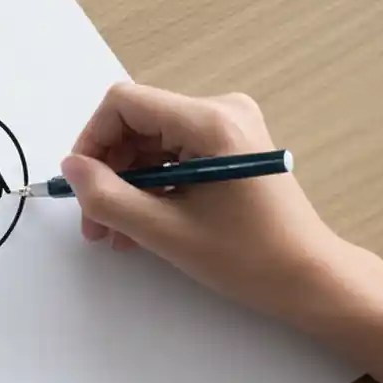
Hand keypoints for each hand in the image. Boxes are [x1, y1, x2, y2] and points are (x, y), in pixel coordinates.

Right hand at [61, 83, 359, 323]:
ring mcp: (229, 126)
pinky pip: (173, 154)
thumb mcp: (166, 231)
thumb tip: (71, 168)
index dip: (92, 140)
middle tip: (94, 222)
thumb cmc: (249, 258)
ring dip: (127, 184)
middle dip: (108, 171)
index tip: (81, 185)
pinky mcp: (231, 145)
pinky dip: (152, 186)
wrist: (311, 278)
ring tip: (115, 232)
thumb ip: (108, 197)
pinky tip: (141, 224)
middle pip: (137, 124)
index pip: (125, 104)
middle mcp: (222, 110)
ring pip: (151, 142)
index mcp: (211, 122)